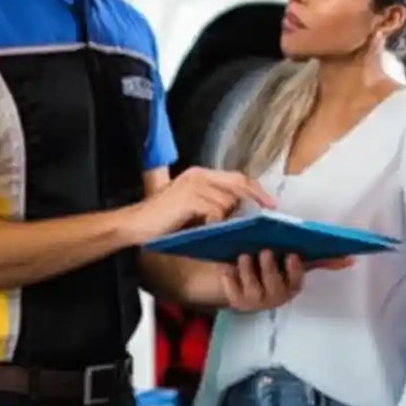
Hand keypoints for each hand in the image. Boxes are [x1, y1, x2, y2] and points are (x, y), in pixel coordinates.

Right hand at [123, 166, 275, 243]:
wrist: (136, 225)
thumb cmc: (163, 222)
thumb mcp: (193, 209)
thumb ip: (213, 205)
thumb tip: (239, 212)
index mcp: (200, 175)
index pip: (235, 177)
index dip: (254, 188)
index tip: (269, 202)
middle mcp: (198, 175)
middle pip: (238, 182)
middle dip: (256, 196)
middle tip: (269, 209)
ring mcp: (194, 185)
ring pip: (228, 200)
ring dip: (230, 217)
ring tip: (225, 228)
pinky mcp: (189, 198)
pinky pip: (216, 210)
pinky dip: (216, 222)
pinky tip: (207, 229)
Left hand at [220, 250, 356, 311]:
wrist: (238, 282)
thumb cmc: (269, 268)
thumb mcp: (292, 262)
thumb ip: (318, 259)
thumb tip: (350, 258)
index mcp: (290, 286)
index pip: (296, 281)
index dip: (294, 270)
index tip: (292, 255)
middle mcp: (275, 297)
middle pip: (274, 284)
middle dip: (270, 268)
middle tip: (265, 251)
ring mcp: (255, 301)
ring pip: (252, 287)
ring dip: (248, 270)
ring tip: (243, 256)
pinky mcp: (236, 301)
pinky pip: (232, 292)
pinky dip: (230, 279)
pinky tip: (227, 268)